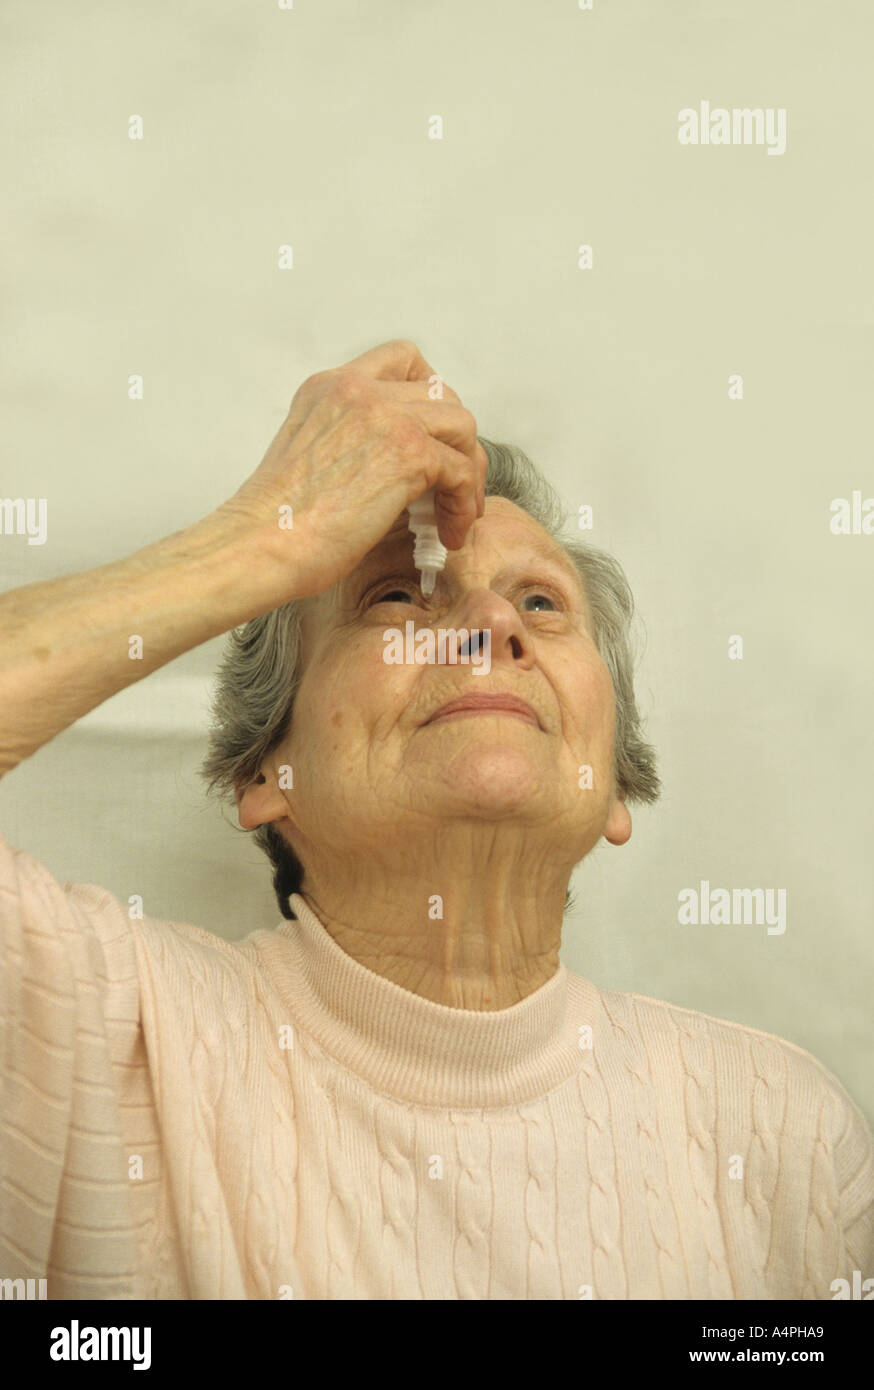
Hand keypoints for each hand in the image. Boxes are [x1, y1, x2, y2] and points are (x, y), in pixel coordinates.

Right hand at [213, 339, 487, 602]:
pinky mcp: (407, 453)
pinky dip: (464, 504)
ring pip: (461, 425)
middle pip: (441, 393)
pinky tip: (450, 532)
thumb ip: (353, 443)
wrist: (261, 545)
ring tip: (455, 514)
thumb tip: (397, 469)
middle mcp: (358, 390)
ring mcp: (385, 416)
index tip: (433, 436)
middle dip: (455, 442)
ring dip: (467, 473)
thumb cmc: (278, 523)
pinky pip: (460, 470)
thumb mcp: (311, 458)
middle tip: (452, 485)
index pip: (401, 360)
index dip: (430, 394)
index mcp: (329, 387)